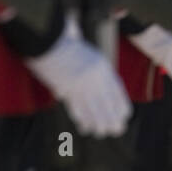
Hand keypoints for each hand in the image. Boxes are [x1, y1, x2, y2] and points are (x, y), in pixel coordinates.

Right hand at [26, 20, 131, 136]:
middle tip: (117, 130)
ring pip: (93, 107)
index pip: (116, 89)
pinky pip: (76, 106)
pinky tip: (85, 127)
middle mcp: (94, 76)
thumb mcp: (86, 51)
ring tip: (102, 132)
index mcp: (102, 65)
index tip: (125, 115)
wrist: (46, 38)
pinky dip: (81, 118)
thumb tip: (101, 81)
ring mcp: (80, 82)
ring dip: (98, 122)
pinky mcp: (66, 88)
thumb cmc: (64, 41)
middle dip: (112, 117)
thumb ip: (93, 66)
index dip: (121, 103)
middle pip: (106, 101)